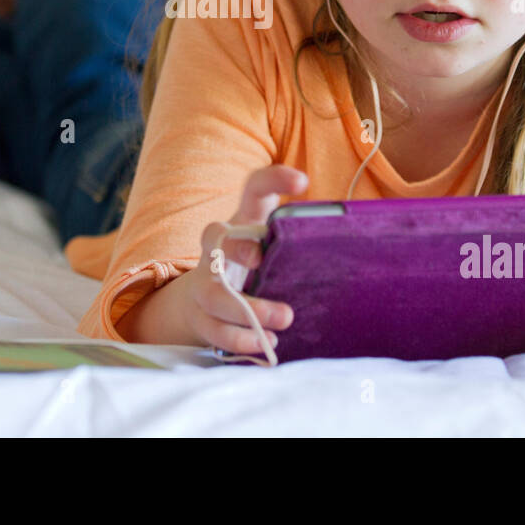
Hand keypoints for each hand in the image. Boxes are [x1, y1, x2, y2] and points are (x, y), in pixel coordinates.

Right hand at [174, 164, 302, 355]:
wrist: (204, 299)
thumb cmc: (249, 261)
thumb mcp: (270, 238)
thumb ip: (295, 228)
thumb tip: (322, 206)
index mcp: (241, 222)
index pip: (254, 190)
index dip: (274, 181)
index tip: (302, 184)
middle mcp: (215, 250)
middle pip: (216, 242)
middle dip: (241, 251)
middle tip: (270, 274)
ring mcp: (202, 285)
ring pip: (213, 296)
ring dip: (248, 312)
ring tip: (282, 324)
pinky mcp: (201, 317)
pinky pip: (213, 330)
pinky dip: (239, 340)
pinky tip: (265, 343)